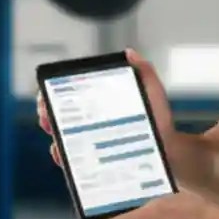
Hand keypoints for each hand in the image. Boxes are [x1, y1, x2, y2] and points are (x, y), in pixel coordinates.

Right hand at [36, 48, 176, 168]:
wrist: (171, 152)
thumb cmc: (160, 122)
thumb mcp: (152, 93)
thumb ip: (144, 72)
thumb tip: (130, 53)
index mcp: (99, 105)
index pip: (69, 96)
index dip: (52, 93)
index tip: (47, 93)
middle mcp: (90, 124)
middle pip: (58, 117)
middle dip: (47, 114)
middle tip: (46, 114)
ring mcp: (90, 145)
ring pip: (62, 141)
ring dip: (54, 138)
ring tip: (55, 137)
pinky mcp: (94, 164)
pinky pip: (73, 164)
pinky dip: (64, 161)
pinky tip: (63, 156)